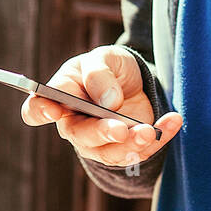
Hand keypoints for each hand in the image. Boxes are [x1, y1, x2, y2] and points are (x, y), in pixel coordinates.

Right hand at [20, 45, 182, 166]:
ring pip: (109, 153)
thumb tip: (108, 101)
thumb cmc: (109, 67)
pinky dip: (160, 137)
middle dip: (101, 133)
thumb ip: (100, 73)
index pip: (37, 109)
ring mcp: (98, 142)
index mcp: (60, 96)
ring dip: (132, 144)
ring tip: (150, 132)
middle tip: (121, 129)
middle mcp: (74, 124)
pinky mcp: (124, 149)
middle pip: (79, 135)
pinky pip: (140, 151)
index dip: (40, 111)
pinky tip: (174, 121)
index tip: (54, 109)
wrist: (134, 80)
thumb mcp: (105, 58)